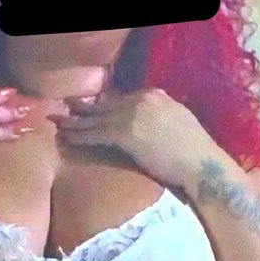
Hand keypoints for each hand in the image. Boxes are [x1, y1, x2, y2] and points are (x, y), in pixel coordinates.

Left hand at [56, 87, 210, 189]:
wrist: (201, 164)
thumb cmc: (195, 153)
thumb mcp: (179, 123)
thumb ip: (161, 117)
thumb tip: (151, 124)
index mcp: (155, 96)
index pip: (121, 99)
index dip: (103, 106)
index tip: (89, 109)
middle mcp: (142, 100)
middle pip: (105, 105)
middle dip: (84, 110)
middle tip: (65, 111)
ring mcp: (132, 114)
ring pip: (96, 119)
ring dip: (74, 123)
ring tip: (58, 124)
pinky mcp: (126, 132)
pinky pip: (96, 133)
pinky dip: (79, 136)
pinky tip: (66, 138)